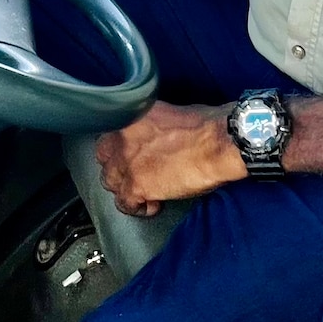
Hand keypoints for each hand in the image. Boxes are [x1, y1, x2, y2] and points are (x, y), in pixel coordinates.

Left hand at [95, 103, 244, 216]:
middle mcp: (121, 137)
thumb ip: (150, 126)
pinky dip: (139, 208)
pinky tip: (154, 205)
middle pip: (105, 161)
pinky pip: (125, 204)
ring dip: (127, 189)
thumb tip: (153, 136)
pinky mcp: (136, 185)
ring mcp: (126, 162)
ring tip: (145, 192)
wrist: (217, 142)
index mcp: (129, 116)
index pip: (108, 136)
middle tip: (137, 175)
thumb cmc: (205, 124)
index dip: (120, 150)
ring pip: (111, 183)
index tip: (131, 157)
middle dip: (120, 169)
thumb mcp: (168, 113)